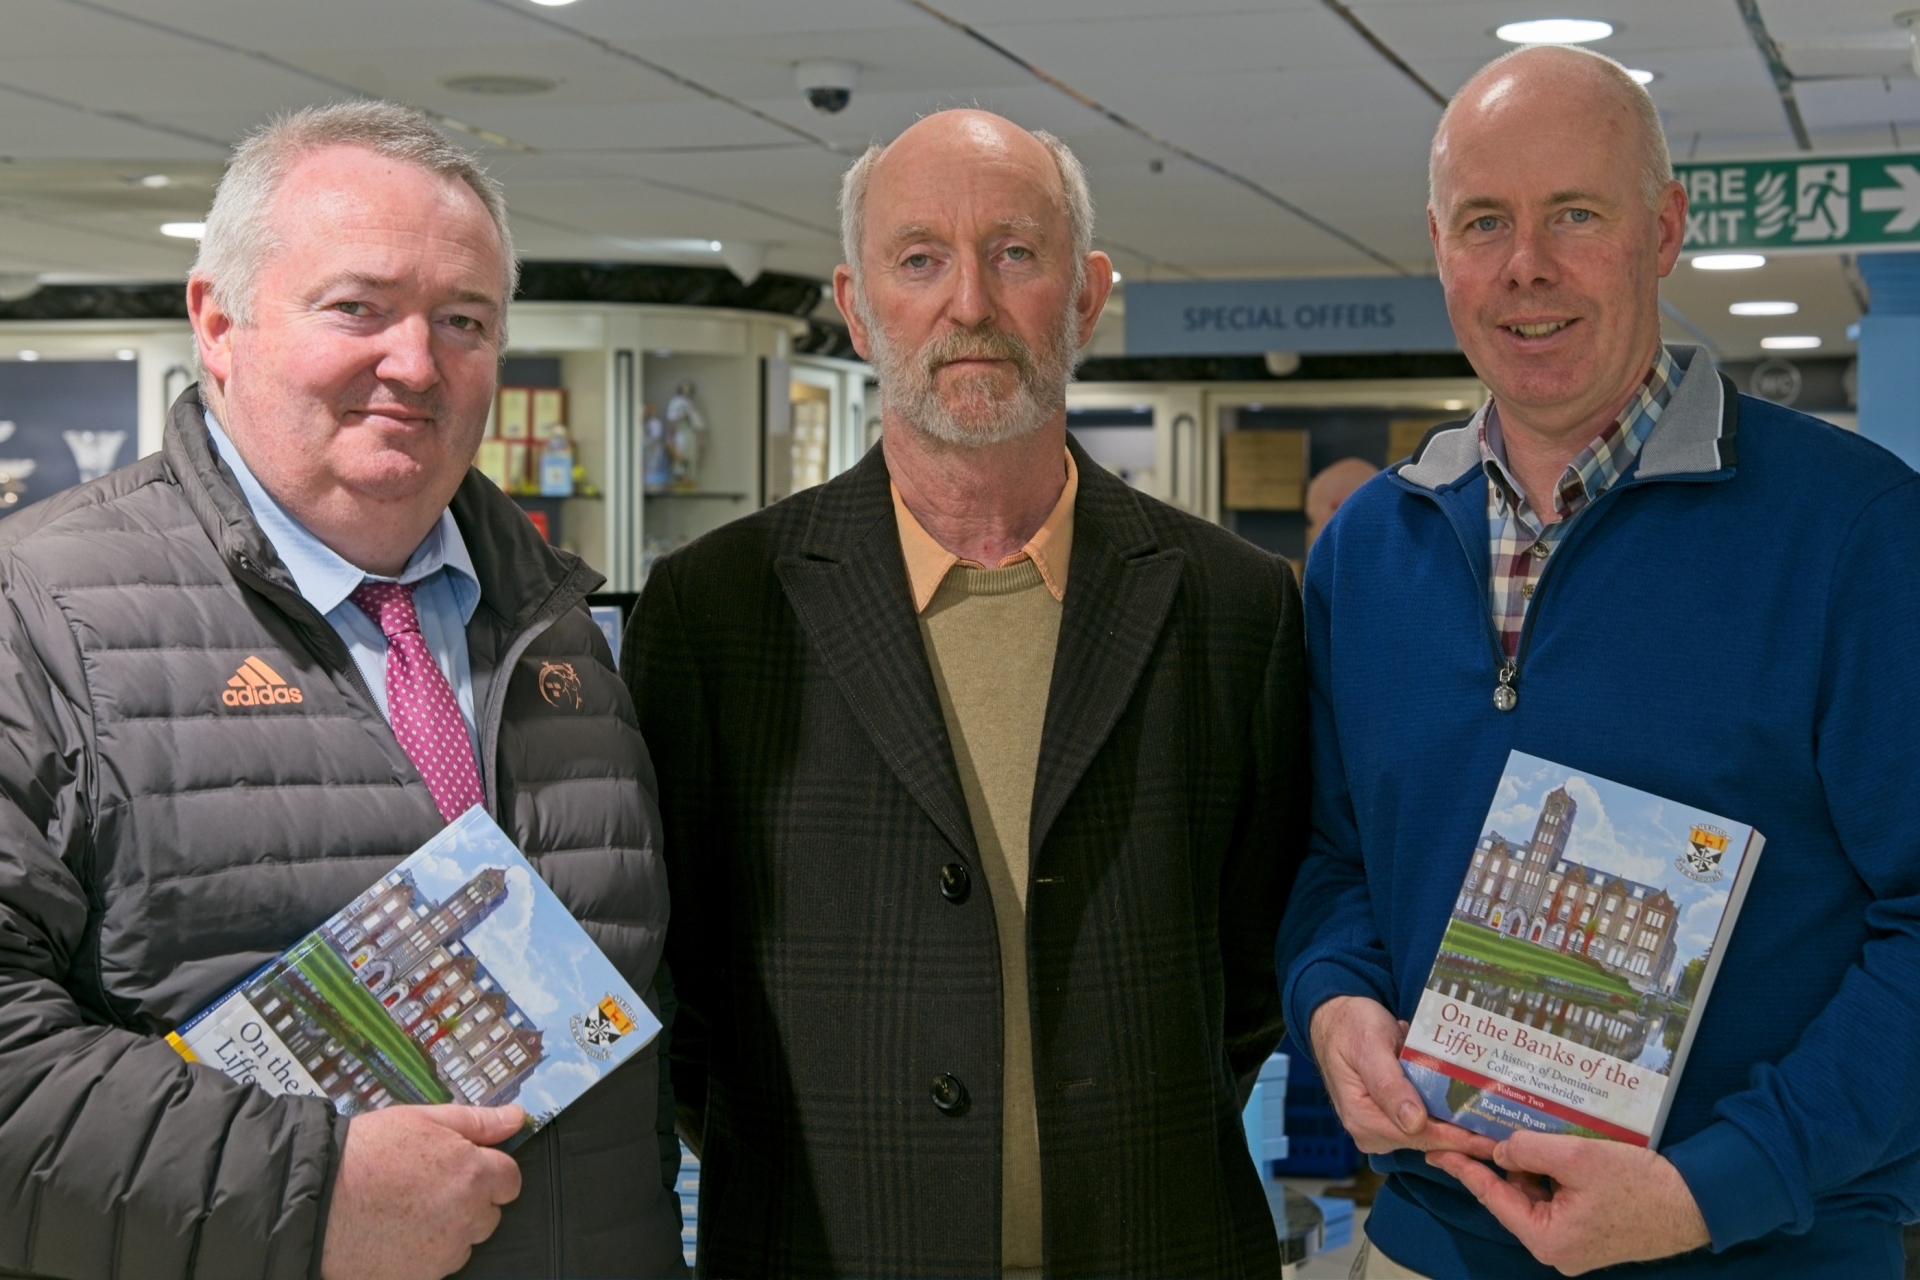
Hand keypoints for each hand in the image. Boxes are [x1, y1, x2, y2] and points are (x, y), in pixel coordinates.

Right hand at [320, 1104, 525, 1279]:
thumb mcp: (422, 1118)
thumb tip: (516, 1118)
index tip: (466, 1168)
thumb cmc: (364, 1154)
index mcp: (472, 1175)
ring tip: (407, 1210)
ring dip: (448, 1229)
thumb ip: (477, 1121)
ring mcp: (443, 1252)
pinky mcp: (421, 1276)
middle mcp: (465, 1217)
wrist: (314, 1198)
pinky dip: (424, 1253)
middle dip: (470, 1201)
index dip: (490, 1172)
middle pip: (489, 1214)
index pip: (510, 1180)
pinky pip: (437, 1265)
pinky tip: (396, 1233)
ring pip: (463, 1242)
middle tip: (429, 1188)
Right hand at [1309, 995, 1496, 1157]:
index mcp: (1363, 1119)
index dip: (1457, 1139)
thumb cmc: (1351, 1026)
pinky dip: (1445, 1115)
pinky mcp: (1389, 1117)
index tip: (1491, 1141)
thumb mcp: (1370, 1046)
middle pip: (1427, 1139)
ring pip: (1428, 1132)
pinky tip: (1471, 1108)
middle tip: (1505, 1133)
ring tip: (1495, 1120)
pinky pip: (1422, 1121)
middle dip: (1464, 1136)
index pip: (1420, 1135)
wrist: (1335, 1017)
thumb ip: (1389, 1085)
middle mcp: (1370, 1132)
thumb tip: (1413, 1122)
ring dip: (1458, 1126)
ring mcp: (1379, 1126)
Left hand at [1427, 1131, 1709, 1274]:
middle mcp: (1557, 1247)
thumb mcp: (1576, 1158)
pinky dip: (1549, 1172)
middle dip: (1498, 1163)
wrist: (1697, 1202)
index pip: (1493, 1198)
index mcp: (1547, 1239)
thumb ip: (1529, 1151)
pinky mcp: (1591, 1228)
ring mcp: (1575, 1240)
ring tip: (1514, 1129)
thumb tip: (1499, 1149)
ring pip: (1535, 1194)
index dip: (1464, 1170)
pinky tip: (1547, 1144)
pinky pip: (1557, 1197)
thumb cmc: (1639, 1183)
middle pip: (1513, 1197)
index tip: (1437, 1150)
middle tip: (1474, 1129)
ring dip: (1527, 1164)